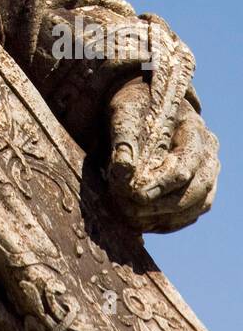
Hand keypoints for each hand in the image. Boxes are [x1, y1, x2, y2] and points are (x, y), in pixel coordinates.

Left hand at [106, 77, 218, 232]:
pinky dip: (169, 222)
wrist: (141, 107)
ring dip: (166, 218)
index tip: (133, 193)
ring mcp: (208, 170)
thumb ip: (123, 139)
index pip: (185, 164)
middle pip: (196, 189)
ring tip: (133, 219)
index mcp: (194, 128)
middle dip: (162, 204)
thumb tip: (123, 169)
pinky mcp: (201, 187)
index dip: (160, 183)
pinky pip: (192, 212)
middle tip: (130, 210)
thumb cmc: (133, 107)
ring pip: (198, 205)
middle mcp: (208, 151)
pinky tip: (143, 223)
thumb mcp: (124, 113)